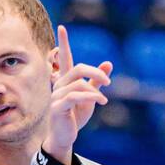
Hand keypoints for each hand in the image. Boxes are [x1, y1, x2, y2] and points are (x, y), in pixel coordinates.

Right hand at [42, 24, 112, 163]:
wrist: (65, 136)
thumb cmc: (75, 117)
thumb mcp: (90, 97)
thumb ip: (97, 81)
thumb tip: (108, 63)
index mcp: (65, 81)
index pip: (64, 58)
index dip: (64, 43)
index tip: (62, 27)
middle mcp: (59, 85)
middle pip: (77, 68)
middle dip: (95, 72)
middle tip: (108, 81)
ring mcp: (56, 96)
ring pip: (78, 84)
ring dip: (95, 91)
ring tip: (103, 100)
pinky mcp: (57, 107)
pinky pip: (75, 96)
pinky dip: (90, 97)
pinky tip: (101, 101)